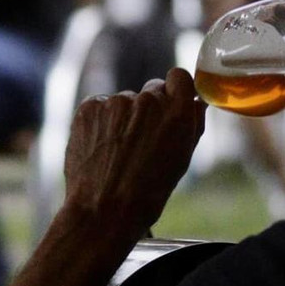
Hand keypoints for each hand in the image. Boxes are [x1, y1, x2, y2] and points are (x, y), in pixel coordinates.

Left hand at [64, 68, 206, 236]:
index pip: (179, 77)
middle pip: (150, 91)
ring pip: (123, 102)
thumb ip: (191, 124)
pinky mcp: (90, 106)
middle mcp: (147, 101)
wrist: (105, 208)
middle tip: (140, 138)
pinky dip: (100, 120)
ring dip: (122, 118)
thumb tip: (195, 102)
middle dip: (148, 109)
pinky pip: (99, 106)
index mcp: (177, 112)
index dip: (174, 89)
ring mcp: (116, 102)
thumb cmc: (148, 191)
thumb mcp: (181, 159)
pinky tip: (101, 145)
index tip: (170, 101)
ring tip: (117, 150)